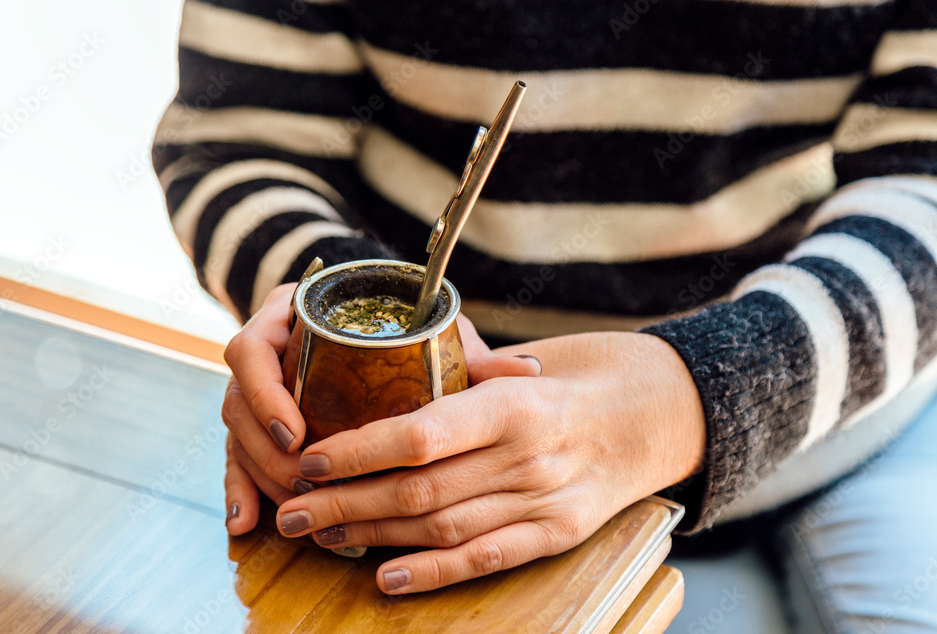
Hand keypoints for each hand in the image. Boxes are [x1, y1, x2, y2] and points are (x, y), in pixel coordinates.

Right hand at [220, 282, 540, 532]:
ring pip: (237, 434)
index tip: (295, 431)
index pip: (251, 347)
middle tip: (304, 483)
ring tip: (294, 507)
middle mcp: (266, 352)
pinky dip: (240, 489)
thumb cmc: (401, 329)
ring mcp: (256, 389)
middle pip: (238, 400)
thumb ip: (469, 354)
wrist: (369, 322)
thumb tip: (529, 372)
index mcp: (291, 316)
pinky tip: (247, 522)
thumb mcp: (427, 334)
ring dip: (260, 474)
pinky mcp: (255, 424)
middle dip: (266, 450)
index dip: (265, 391)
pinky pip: (235, 456)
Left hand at [273, 332, 705, 593]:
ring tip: (322, 534)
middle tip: (294, 509)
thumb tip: (372, 387)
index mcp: (512, 403)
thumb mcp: (516, 366)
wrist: (648, 413)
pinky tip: (386, 577)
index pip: (421, 432)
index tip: (310, 461)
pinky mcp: (556, 534)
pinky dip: (433, 573)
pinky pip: (486, 559)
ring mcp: (544, 500)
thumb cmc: (566, 381)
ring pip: (442, 527)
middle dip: (346, 502)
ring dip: (374, 534)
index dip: (359, 452)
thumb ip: (456, 381)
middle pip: (419, 490)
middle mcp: (527, 455)